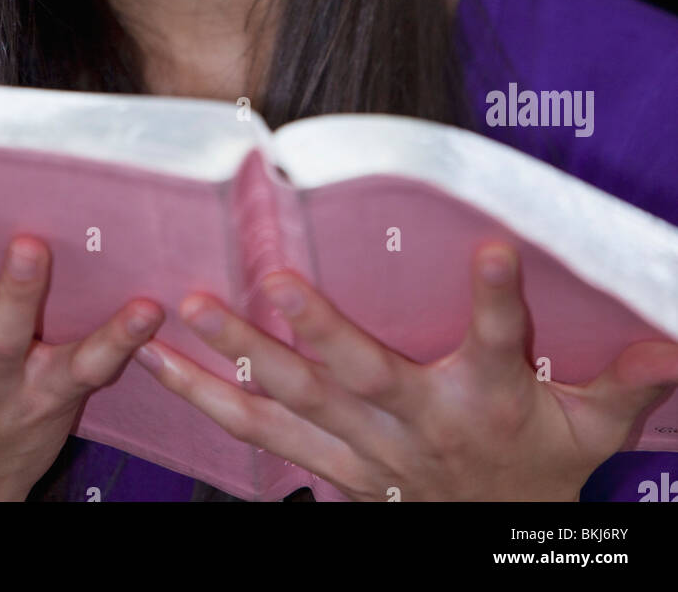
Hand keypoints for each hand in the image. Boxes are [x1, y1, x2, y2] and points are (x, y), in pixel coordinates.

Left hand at [133, 242, 677, 500]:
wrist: (493, 544)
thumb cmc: (538, 470)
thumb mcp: (589, 430)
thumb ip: (623, 383)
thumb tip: (673, 346)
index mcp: (484, 401)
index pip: (496, 341)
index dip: (495, 299)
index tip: (492, 247)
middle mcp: (416, 424)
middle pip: (364, 376)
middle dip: (318, 331)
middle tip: (271, 282)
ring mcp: (364, 450)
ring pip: (294, 405)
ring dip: (237, 358)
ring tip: (186, 312)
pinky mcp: (331, 465)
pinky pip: (261, 435)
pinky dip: (212, 401)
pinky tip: (165, 368)